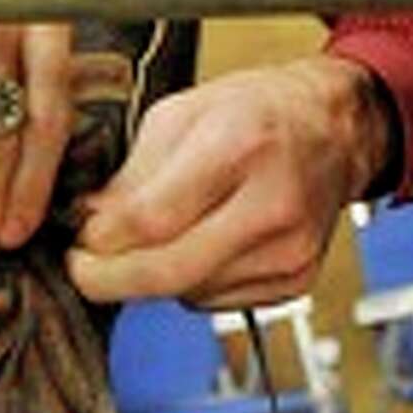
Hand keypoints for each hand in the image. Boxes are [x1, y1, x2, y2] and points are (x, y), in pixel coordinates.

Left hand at [67, 54, 388, 311]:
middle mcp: (273, 202)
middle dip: (110, 279)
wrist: (333, 129)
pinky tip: (198, 247)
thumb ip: (133, 172)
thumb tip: (92, 225)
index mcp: (241, 143)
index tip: (79, 240)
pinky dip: (191, 283)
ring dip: (152, 277)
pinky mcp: (296, 281)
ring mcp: (290, 249)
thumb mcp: (182, 113)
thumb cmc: (257, 111)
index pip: (153, 218)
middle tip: (83, 270)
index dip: (101, 239)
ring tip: (151, 241)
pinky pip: (218, 302)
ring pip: (189, 293)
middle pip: (169, 272)